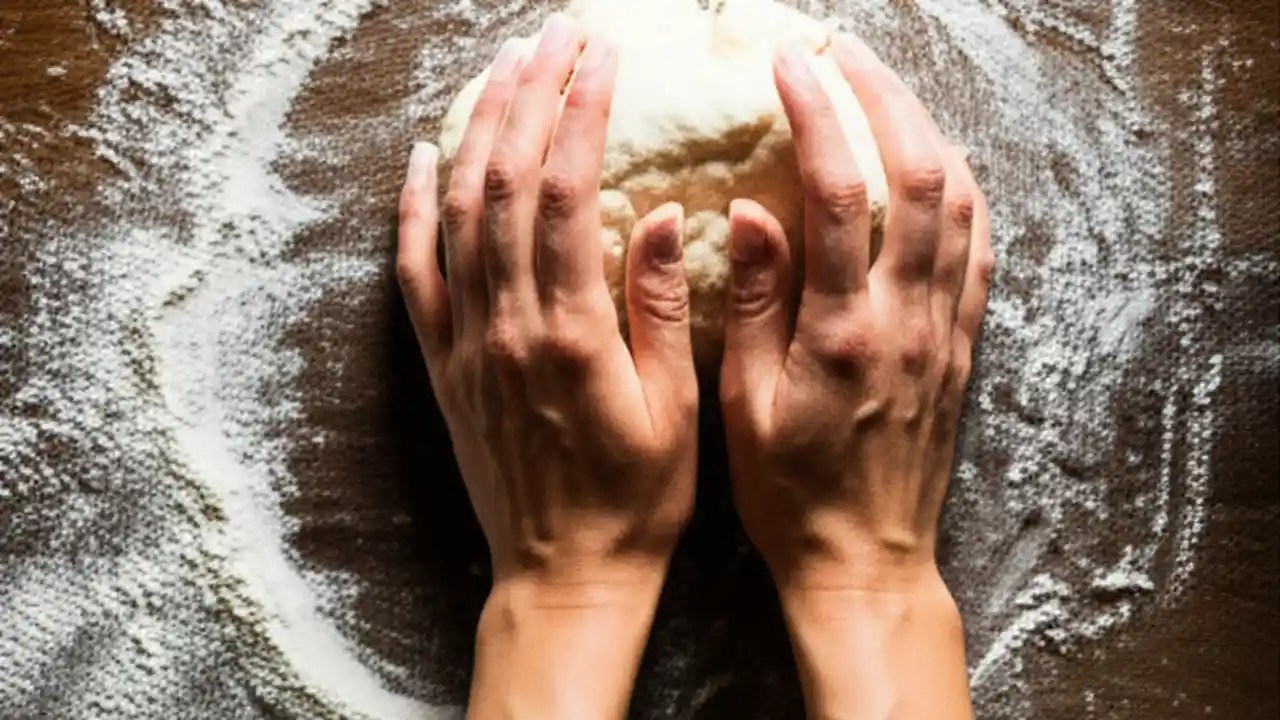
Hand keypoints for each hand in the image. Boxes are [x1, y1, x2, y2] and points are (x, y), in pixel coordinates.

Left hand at [396, 15, 697, 719]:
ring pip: (457, 215)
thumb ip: (660, 306)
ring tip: (503, 70)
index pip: (568, 195)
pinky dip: (412, 211)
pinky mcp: (444, 369)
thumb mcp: (676, 407)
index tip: (602, 58)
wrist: (565, 575)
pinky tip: (422, 159)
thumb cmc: (637, 501)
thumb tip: (662, 213)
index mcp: (571, 334)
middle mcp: (505, 329)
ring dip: (478, 133)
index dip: (581, 114)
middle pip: (505, 185)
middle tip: (555, 37)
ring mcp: (465, 347)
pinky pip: (415, 275)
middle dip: (528, 98)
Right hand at [719, 37, 992, 718]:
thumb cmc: (792, 493)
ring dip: (926, 129)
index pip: (842, 191)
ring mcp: (947, 330)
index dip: (817, 113)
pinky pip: (981, 246)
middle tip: (841, 53)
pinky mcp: (963, 345)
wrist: (864, 558)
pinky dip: (962, 188)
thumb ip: (755, 302)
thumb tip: (752, 211)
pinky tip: (935, 164)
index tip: (786, 65)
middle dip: (883, 96)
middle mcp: (910, 319)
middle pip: (922, 173)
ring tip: (884, 89)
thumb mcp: (747, 403)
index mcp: (846, 332)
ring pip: (962, 200)